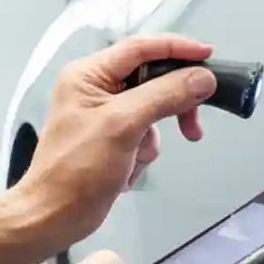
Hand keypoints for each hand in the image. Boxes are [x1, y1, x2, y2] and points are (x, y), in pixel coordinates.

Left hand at [18, 35, 217, 244]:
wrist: (55, 215)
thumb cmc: (79, 168)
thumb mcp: (124, 125)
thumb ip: (166, 95)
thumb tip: (204, 78)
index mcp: (89, 74)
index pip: (140, 48)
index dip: (177, 48)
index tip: (209, 55)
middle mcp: (95, 87)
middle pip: (151, 77)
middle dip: (172, 102)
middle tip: (193, 124)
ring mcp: (104, 113)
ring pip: (153, 107)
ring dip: (154, 134)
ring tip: (140, 157)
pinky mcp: (112, 137)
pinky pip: (145, 132)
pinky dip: (145, 150)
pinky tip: (129, 168)